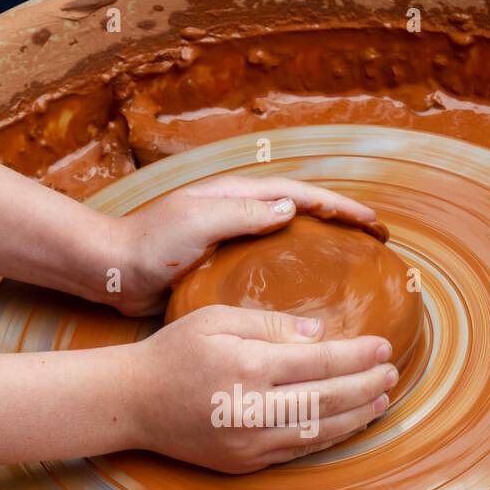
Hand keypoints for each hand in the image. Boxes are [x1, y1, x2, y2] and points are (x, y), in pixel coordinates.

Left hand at [106, 176, 381, 316]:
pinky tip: (309, 295)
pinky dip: (297, 271)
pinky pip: (271, 266)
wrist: (113, 271)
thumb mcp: (198, 222)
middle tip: (376, 242)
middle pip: (303, 211)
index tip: (373, 224)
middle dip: (342, 221)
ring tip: (355, 264)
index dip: (341, 207)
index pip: (302, 194)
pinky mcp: (223, 267)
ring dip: (324, 245)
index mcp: (238, 195)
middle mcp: (240, 212)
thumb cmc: (150, 244)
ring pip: (290, 238)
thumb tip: (292, 207)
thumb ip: (243, 213)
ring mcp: (233, 239)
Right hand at [127, 305, 395, 472]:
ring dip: (357, 416)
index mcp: (248, 365)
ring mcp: (249, 442)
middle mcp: (253, 408)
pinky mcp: (244, 463)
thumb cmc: (174, 352)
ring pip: (320, 431)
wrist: (132, 402)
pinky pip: (298, 451)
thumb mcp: (216, 319)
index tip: (383, 346)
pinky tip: (348, 423)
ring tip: (381, 399)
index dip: (358, 355)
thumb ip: (271, 325)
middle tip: (392, 372)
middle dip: (367, 385)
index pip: (321, 361)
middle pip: (329, 399)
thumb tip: (320, 334)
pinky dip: (329, 437)